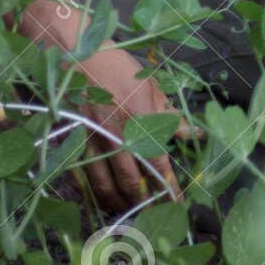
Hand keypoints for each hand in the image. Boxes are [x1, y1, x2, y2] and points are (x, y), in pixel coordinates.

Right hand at [73, 46, 185, 212]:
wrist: (73, 50)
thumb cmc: (116, 65)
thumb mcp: (151, 86)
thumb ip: (172, 115)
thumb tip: (196, 134)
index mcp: (141, 122)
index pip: (159, 166)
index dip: (168, 189)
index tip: (176, 205)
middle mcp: (116, 136)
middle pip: (130, 182)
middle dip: (142, 202)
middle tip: (151, 213)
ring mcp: (89, 140)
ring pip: (102, 185)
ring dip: (116, 203)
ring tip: (126, 212)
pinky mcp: (68, 140)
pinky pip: (77, 176)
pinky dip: (87, 193)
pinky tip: (95, 200)